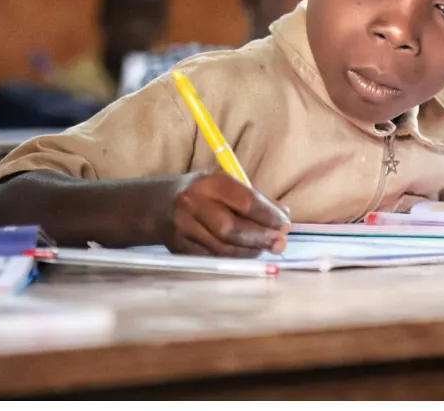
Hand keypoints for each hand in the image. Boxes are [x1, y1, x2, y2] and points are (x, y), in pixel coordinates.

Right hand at [161, 172, 290, 257]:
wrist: (159, 205)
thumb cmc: (203, 193)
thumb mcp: (226, 185)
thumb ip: (254, 198)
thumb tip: (283, 215)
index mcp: (209, 184)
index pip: (244, 201)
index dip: (267, 215)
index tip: (285, 224)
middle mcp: (193, 205)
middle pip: (231, 229)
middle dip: (260, 238)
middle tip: (280, 244)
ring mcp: (184, 230)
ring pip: (222, 249)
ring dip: (249, 251)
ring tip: (265, 249)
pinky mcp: (180, 250)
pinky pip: (212, 259)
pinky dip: (234, 258)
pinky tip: (246, 254)